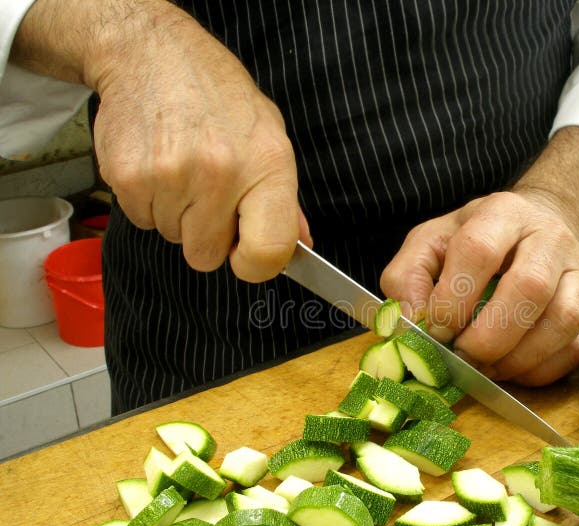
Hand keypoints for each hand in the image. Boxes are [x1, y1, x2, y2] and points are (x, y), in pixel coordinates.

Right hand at [13, 0, 308, 281]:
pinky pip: (141, 220)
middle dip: (207, 235)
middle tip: (208, 194)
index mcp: (266, 166)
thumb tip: (299, 245)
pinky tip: (158, 164)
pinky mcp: (127, 178)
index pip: (267, 252)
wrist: (153, 55)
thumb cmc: (218, 98)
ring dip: (177, 215)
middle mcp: (220, 174)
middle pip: (207, 257)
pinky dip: (149, 202)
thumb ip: (285, 198)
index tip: (246, 254)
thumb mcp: (269, 135)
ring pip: (172, 238)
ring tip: (183, 168)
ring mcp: (170, 176)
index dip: (255, 265)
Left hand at [381, 126, 578, 385]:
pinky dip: (539, 370)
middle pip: (529, 287)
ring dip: (517, 358)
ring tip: (484, 368)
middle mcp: (548, 237)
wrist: (536, 226)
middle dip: (488, 336)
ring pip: (562, 320)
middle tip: (462, 356)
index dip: (454, 298)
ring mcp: (577, 272)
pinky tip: (510, 370)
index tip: (436, 330)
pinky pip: (574, 347)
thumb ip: (407, 276)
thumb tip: (410, 321)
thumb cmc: (475, 239)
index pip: (479, 250)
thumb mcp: (431, 242)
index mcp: (501, 213)